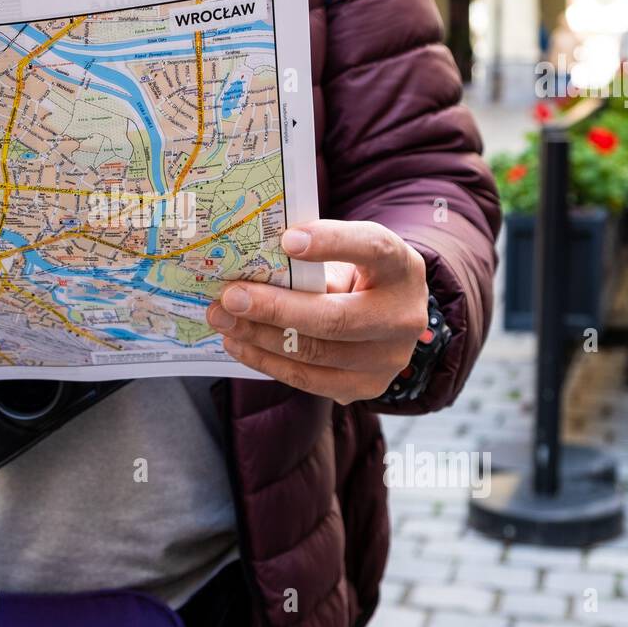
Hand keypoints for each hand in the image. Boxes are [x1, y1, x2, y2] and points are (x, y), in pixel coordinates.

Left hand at [205, 220, 428, 404]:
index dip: (333, 243)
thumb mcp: (346, 259)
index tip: (287, 239)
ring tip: (223, 319)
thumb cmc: (356, 277)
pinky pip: (308, 379)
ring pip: (316, 352)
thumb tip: (248, 268)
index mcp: (402, 268)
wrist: (386, 318)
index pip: (374, 249)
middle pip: (335, 318)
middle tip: (231, 296)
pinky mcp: (366, 387)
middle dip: (275, 308)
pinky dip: (266, 361)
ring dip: (260, 336)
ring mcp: (389, 359)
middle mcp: (404, 317)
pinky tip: (238, 344)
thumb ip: (311, 263)